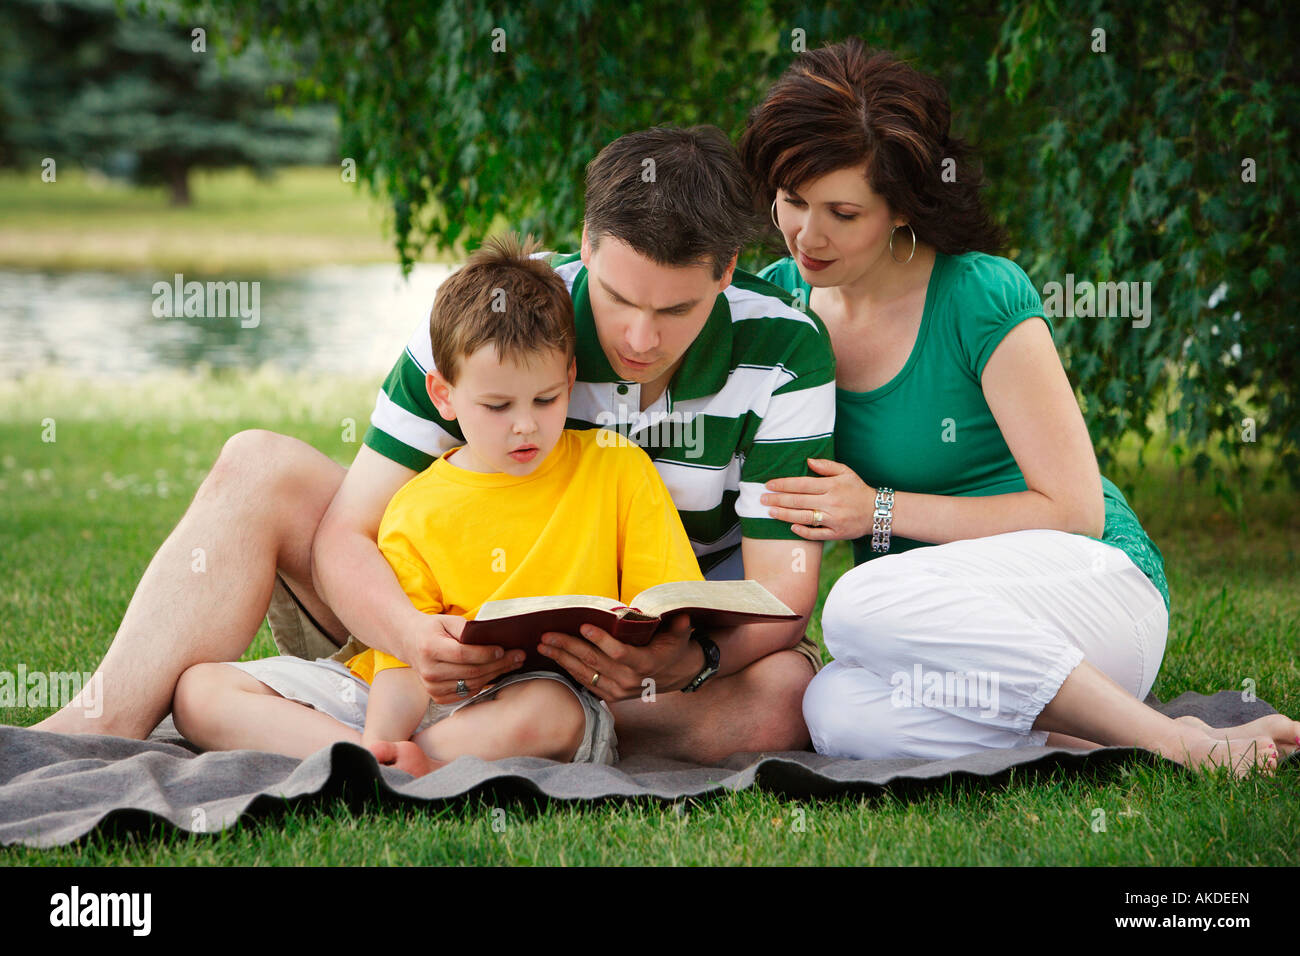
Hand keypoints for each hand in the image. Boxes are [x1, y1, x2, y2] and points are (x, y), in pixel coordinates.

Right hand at [404, 612, 525, 704]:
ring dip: (495, 675)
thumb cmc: (434, 629)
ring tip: (512, 664)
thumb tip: (493, 636)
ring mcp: (431, 687)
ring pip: (471, 684)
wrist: (410, 642)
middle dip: (498, 664)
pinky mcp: (437, 696)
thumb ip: (467, 628)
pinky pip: (466, 693)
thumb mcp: (448, 620)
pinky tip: (496, 674)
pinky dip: (483, 684)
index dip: (485, 653)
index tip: (503, 650)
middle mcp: (429, 670)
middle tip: (518, 656)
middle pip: (470, 671)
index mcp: (430, 648)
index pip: (462, 654)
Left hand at [536, 613, 697, 702]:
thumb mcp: (680, 637)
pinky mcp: (612, 696)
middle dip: (568, 647)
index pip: (618, 653)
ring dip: (562, 659)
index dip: (601, 640)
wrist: (679, 676)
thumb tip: (681, 617)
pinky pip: (586, 683)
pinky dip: (569, 671)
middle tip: (548, 635)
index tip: (584, 626)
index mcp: (645, 664)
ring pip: (585, 673)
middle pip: (593, 662)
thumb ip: (679, 627)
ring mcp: (619, 690)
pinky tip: (555, 659)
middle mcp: (629, 680)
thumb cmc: (676, 649)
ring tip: (544, 646)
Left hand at [761, 457, 876, 540]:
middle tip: (762, 499)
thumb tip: (808, 461)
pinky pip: (816, 534)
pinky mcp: (837, 533)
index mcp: (831, 486)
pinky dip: (803, 531)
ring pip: (804, 517)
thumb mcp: (846, 472)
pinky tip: (791, 527)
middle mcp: (831, 502)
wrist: (877, 511)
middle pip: (798, 501)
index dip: (783, 484)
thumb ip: (826, 466)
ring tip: (770, 512)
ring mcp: (834, 518)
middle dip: (778, 500)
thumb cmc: (857, 490)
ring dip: (784, 515)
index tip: (769, 485)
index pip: (802, 484)